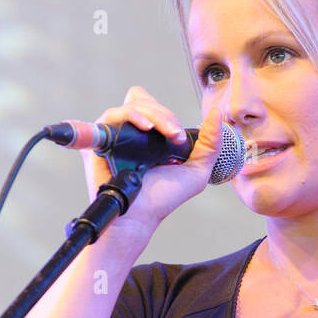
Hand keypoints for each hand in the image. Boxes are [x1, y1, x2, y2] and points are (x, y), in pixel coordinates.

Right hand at [80, 87, 224, 237]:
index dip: (167, 115)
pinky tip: (145, 128)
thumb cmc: (163, 198)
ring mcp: (115, 133)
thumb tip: (216, 113)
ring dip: (155, 115)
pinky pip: (113, 114)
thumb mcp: (197, 170)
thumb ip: (210, 142)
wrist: (141, 216)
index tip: (180, 138)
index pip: (154, 106)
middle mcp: (130, 132)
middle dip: (165, 115)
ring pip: (133, 104)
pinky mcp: (101, 138)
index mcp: (148, 135)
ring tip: (166, 134)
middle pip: (144, 101)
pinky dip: (131, 115)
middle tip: (175, 138)